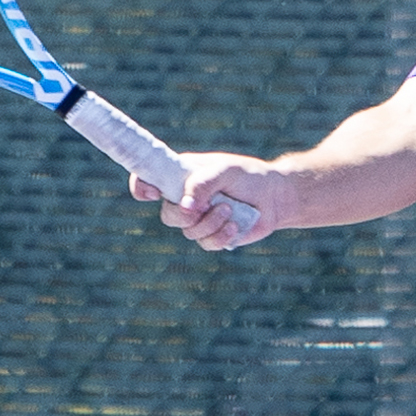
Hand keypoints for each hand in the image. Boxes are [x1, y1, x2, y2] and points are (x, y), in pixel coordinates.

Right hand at [128, 152, 279, 252]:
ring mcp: (198, 219)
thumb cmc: (248, 176)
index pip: (148, 179)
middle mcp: (185, 198)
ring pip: (189, 232)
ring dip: (210, 222)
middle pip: (168, 216)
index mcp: (180, 176)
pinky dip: (221, 235)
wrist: (275, 196)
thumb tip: (185, 208)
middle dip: (185, 216)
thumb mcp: (224, 171)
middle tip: (209, 205)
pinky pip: (206, 244)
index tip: (151, 194)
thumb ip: (202, 184)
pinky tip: (235, 224)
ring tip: (230, 209)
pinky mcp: (213, 236)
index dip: (141, 187)